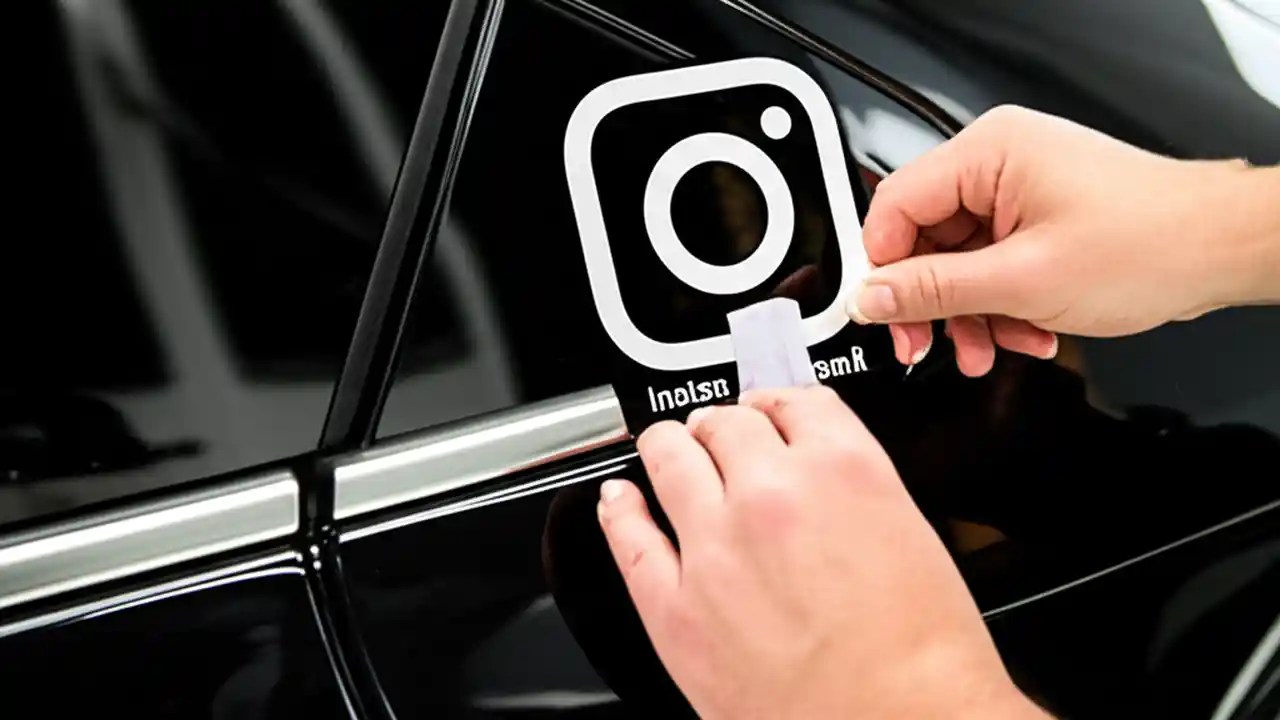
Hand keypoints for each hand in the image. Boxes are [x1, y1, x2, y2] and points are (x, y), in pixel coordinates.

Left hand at [596, 386, 1048, 718]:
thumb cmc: (922, 656)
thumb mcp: (910, 532)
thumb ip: (852, 483)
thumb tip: (813, 464)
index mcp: (842, 468)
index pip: (792, 401)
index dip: (778, 405)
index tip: (770, 413)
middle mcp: (771, 495)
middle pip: (726, 422)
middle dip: (725, 427)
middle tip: (723, 437)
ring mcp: (714, 548)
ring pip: (668, 457)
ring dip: (670, 446)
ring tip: (668, 449)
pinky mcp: (674, 607)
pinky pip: (628, 534)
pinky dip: (621, 507)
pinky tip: (622, 498)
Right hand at [849, 104, 1278, 376]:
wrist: (1219, 252)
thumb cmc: (1148, 243)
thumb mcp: (1021, 279)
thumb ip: (934, 289)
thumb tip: (873, 296)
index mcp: (988, 153)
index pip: (894, 206)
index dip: (881, 267)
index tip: (879, 312)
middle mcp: (999, 163)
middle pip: (925, 238)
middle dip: (933, 302)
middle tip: (926, 345)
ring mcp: (1020, 191)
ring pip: (958, 261)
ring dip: (971, 314)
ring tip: (989, 350)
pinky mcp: (1038, 218)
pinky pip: (992, 266)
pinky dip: (1001, 306)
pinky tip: (1024, 334)